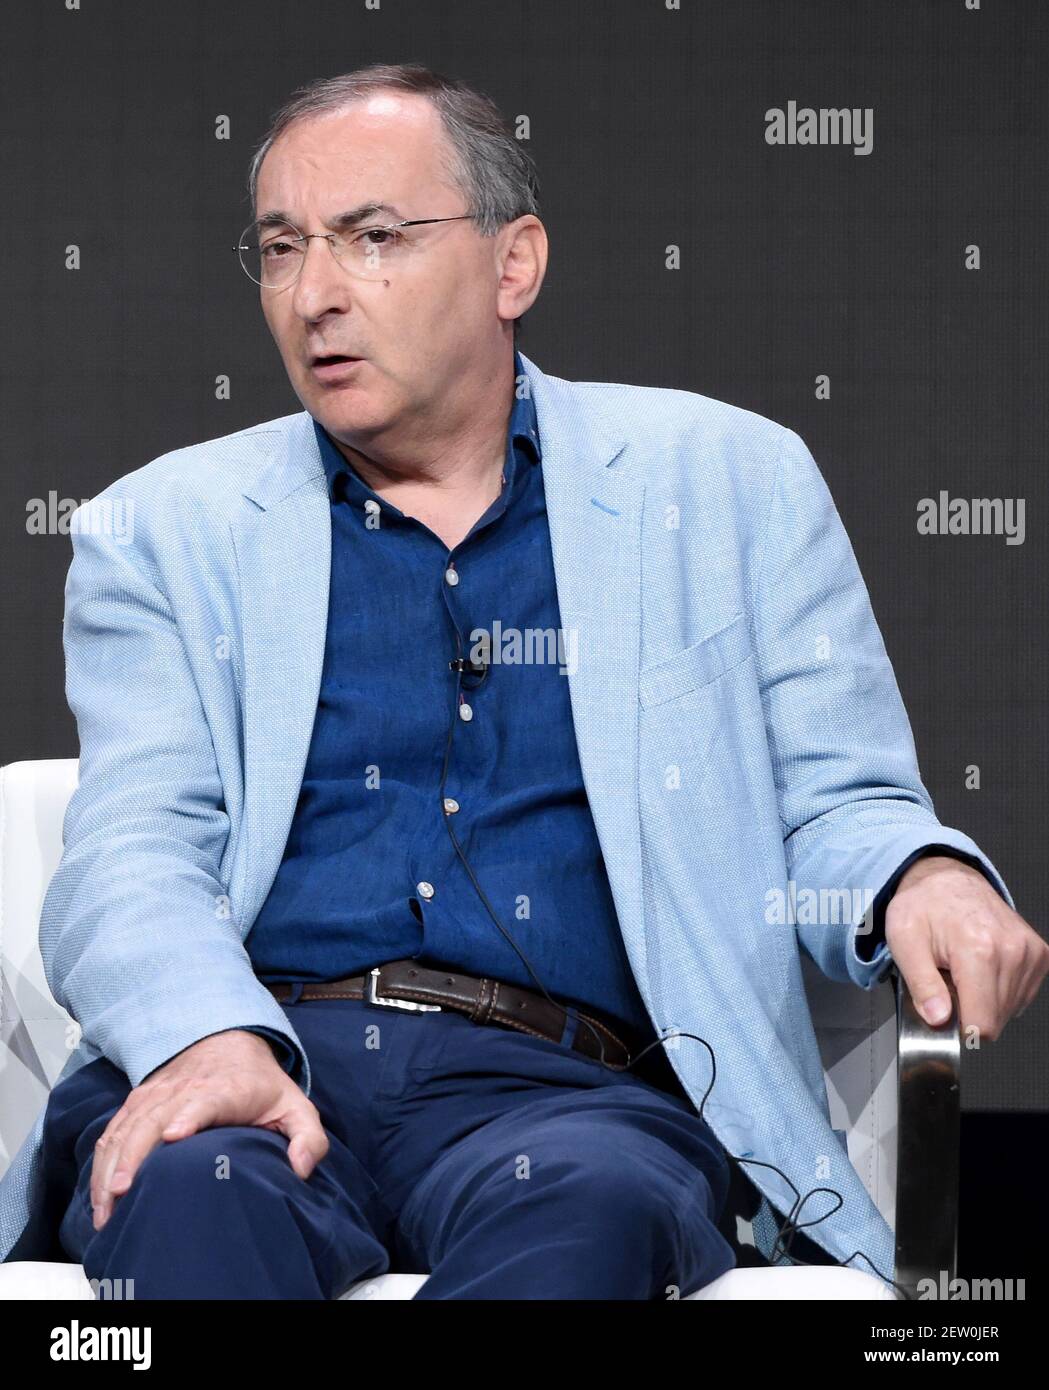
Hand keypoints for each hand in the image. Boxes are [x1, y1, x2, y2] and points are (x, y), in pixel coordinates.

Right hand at [90, 1028, 327, 1230]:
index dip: (188, 1116)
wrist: (229, 1039)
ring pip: (126, 1127)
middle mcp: (185, 1087)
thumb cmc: (262, 1083)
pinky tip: (100, 1192)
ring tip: (105, 1206)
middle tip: (122, 1195)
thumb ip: (308, 1137)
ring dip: (112, 1166)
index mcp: (226, 1089)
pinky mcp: (140, 1100)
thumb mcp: (295, 1106)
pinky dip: (103, 1159)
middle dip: (134, 1156)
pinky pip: (114, 1130)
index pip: (204, 1099)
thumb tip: (302, 1168)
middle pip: (152, 1119)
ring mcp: (158, 1093)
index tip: (174, 1136)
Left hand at [886, 854, 1048, 1038]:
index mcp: (978, 948)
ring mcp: (1029, 952)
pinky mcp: (1039, 954)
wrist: (946, 879)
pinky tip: (982, 968)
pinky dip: (1000, 990)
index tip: (944, 1009)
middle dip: (969, 1009)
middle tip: (949, 981)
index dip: (959, 1027)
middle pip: (996, 1020)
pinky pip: (1022, 995)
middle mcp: (1012, 950)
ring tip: (963, 970)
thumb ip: (921, 985)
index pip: (982, 1023)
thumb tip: (938, 1019)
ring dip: (984, 999)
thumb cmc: (923, 906)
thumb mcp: (903, 941)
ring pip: (1010, 1010)